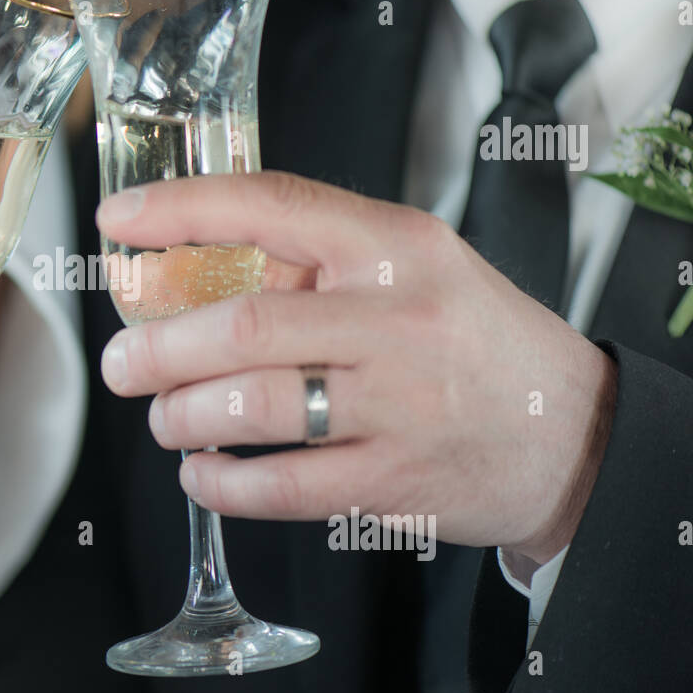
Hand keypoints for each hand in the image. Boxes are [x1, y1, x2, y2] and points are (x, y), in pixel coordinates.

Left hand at [96, 172, 616, 565]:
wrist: (576, 433)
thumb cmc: (472, 340)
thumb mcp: (415, 269)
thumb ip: (315, 263)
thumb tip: (184, 272)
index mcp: (397, 246)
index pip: (271, 206)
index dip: (180, 211)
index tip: (117, 223)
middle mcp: (399, 319)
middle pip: (244, 325)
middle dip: (157, 349)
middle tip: (120, 364)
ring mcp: (400, 405)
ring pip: (254, 408)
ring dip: (182, 417)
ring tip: (165, 419)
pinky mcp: (396, 481)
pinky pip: (282, 487)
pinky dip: (221, 483)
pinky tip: (204, 473)